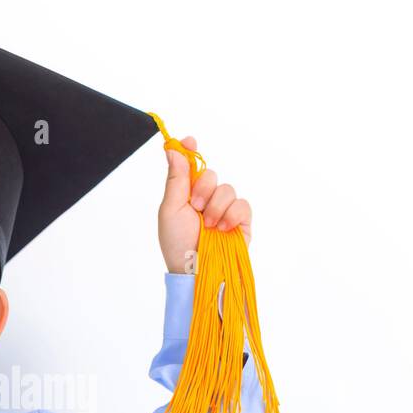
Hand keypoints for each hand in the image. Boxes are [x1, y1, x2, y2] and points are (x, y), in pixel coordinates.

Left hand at [158, 134, 251, 272]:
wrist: (196, 271)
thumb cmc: (177, 245)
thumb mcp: (170, 210)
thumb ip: (175, 179)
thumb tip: (173, 149)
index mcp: (186, 196)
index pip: (191, 167)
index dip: (190, 151)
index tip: (189, 141)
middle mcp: (206, 200)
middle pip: (211, 174)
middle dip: (202, 190)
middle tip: (195, 208)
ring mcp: (225, 210)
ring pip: (227, 188)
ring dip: (215, 207)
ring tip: (208, 226)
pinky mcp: (242, 221)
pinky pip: (242, 204)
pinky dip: (231, 215)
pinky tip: (223, 229)